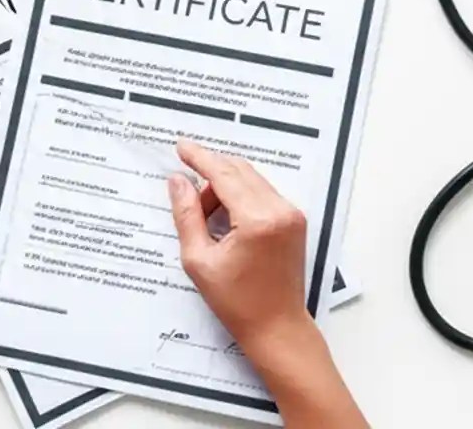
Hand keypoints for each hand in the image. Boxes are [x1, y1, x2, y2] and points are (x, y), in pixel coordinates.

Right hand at [167, 139, 309, 350]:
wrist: (277, 327)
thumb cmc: (238, 302)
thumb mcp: (199, 260)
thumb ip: (187, 215)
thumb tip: (178, 182)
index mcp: (257, 220)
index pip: (224, 174)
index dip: (200, 158)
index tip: (181, 147)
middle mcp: (280, 210)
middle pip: (239, 171)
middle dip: (210, 174)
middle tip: (186, 190)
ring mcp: (291, 214)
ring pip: (251, 180)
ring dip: (225, 186)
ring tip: (204, 216)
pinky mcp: (294, 221)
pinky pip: (263, 193)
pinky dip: (240, 197)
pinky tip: (224, 219)